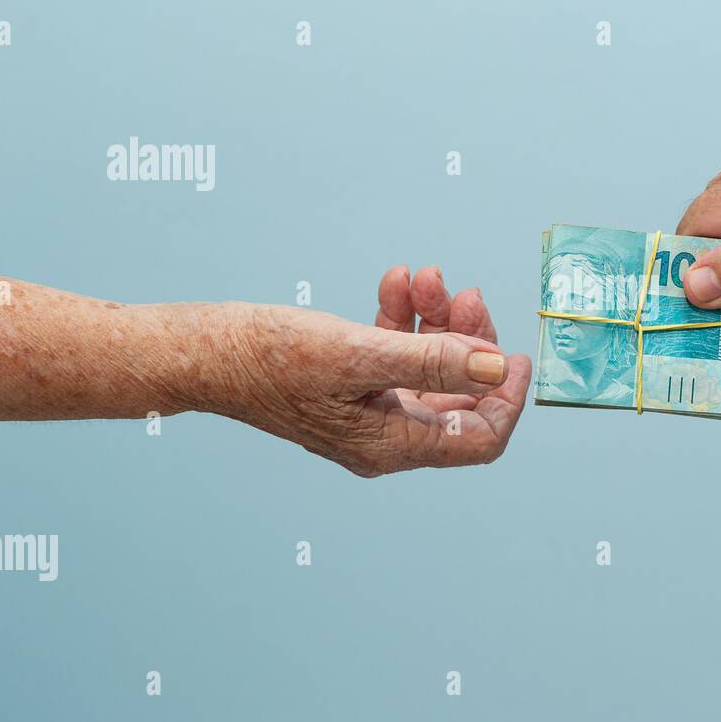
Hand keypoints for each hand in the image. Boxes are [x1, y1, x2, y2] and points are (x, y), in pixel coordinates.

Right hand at [209, 266, 529, 475]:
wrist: (200, 351)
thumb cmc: (267, 358)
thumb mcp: (356, 354)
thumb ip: (432, 361)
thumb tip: (497, 366)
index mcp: (392, 446)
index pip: (479, 438)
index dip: (507, 398)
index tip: (519, 353)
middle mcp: (386, 436)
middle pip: (459, 394)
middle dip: (468, 340)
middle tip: (465, 293)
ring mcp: (368, 410)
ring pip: (429, 366)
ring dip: (436, 320)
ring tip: (425, 276)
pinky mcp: (350, 383)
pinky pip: (395, 351)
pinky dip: (402, 316)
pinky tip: (396, 281)